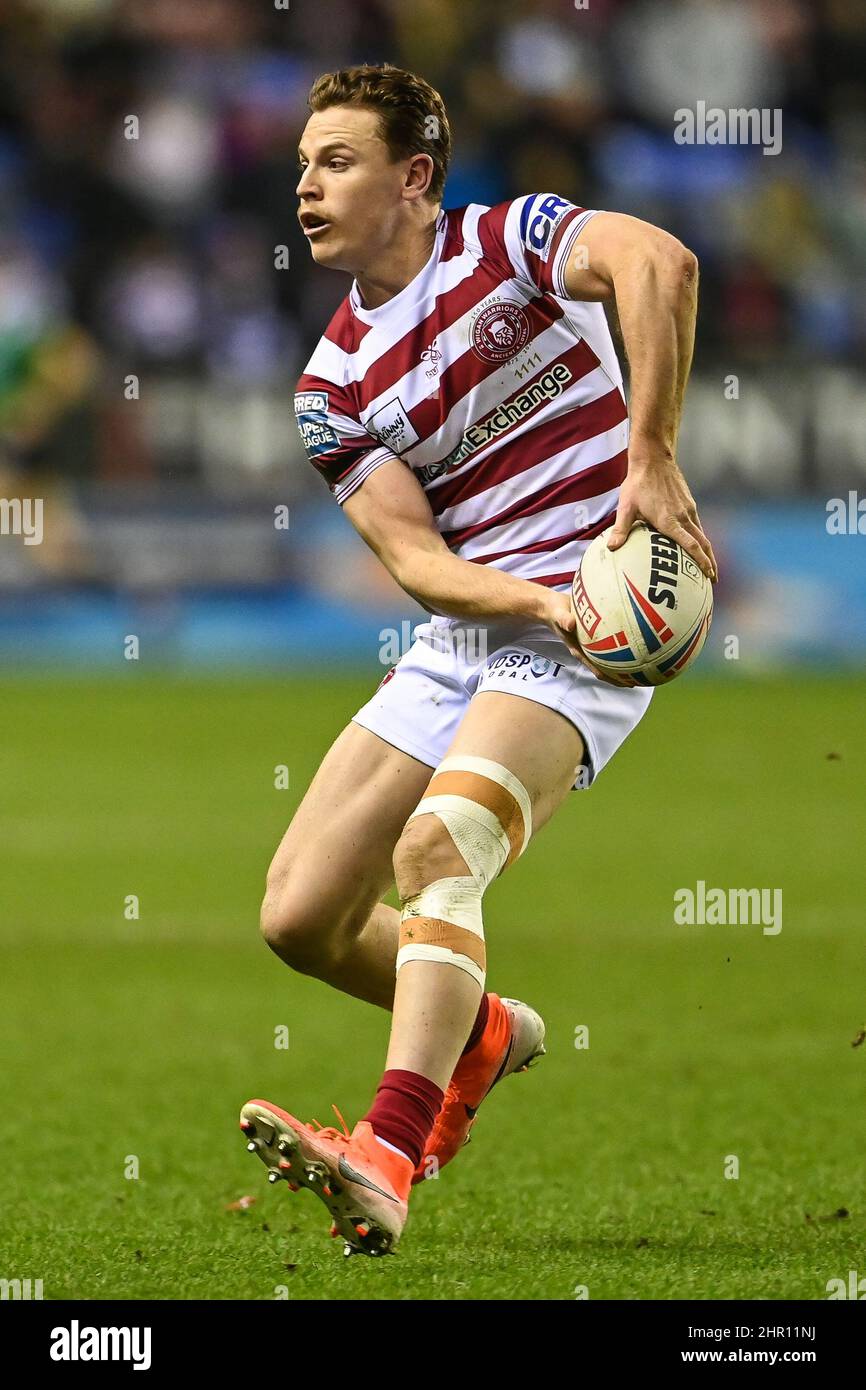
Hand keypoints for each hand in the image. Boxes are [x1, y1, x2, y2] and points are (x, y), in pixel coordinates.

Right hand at [541, 590, 636, 687]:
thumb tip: (571, 624)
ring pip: (608, 659)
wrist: (552, 607)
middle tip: (641, 679)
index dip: (612, 678)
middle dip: (622, 676)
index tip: (626, 683)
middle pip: (606, 669)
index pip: (597, 669)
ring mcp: (590, 645)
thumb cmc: (556, 612)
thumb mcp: (558, 614)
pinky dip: (620, 647)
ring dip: (623, 664)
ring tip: (642, 667)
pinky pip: (609, 644)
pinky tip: (633, 644)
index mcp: (579, 650)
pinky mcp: (593, 636)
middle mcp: (586, 651)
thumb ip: (564, 620)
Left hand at [608, 452, 717, 581]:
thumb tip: (611, 548)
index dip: (701, 561)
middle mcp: (683, 516)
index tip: (708, 575)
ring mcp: (688, 510)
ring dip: (708, 553)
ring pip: (702, 535)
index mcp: (669, 520)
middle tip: (713, 580)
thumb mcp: (626, 506)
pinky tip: (699, 547)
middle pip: (703, 544)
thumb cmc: (637, 483)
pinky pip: (698, 526)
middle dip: (710, 563)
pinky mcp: (689, 504)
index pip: (690, 545)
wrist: (653, 459)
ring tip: (710, 569)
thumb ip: (621, 529)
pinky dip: (701, 539)